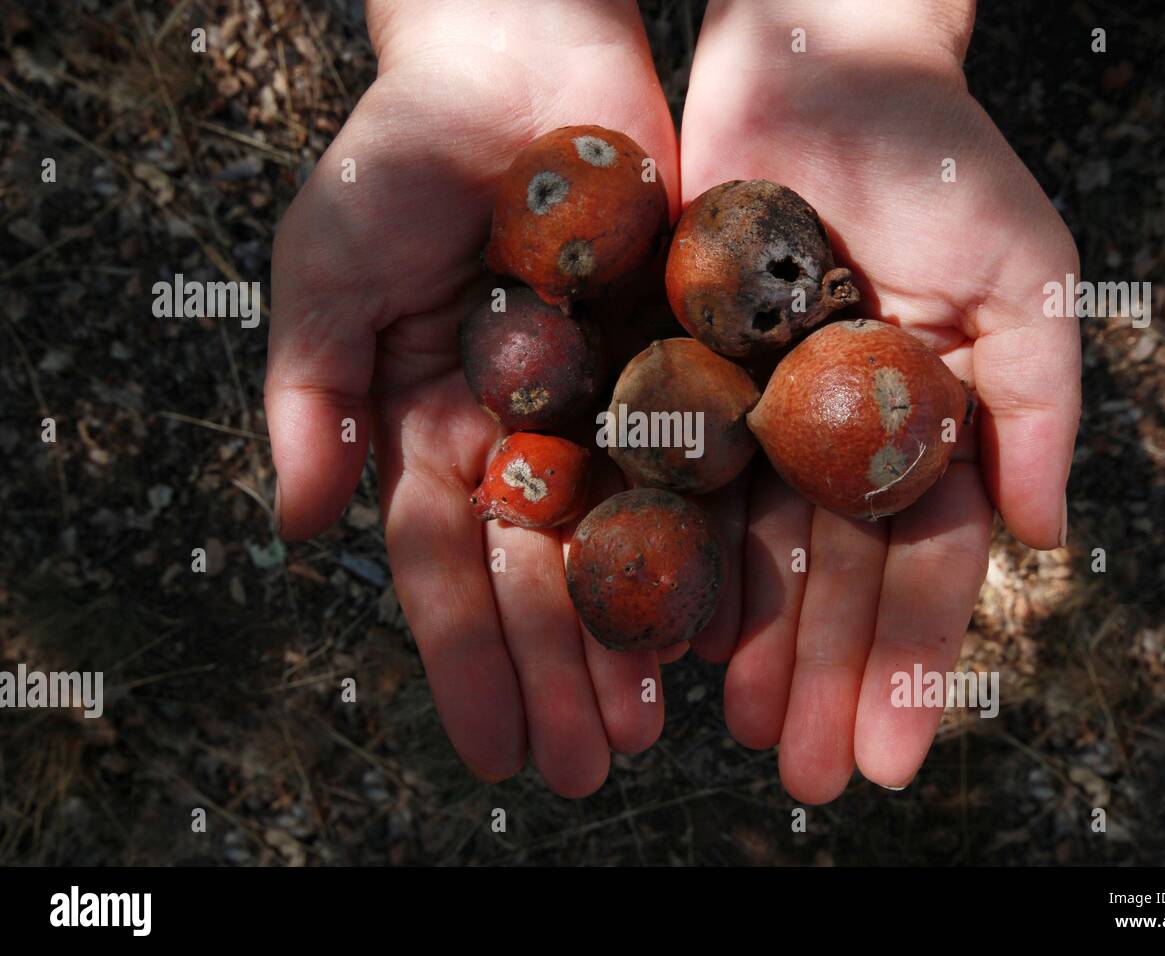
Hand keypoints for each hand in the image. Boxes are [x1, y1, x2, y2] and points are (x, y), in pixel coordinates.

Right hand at [265, 0, 679, 796]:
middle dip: (559, 674)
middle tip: (590, 768)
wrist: (515, 53)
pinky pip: (698, 465)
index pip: (447, 565)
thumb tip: (294, 525)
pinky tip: (725, 624)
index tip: (489, 751)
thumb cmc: (401, 152)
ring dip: (631, 638)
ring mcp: (603, 405)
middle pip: (542, 575)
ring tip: (653, 730)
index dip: (466, 659)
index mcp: (432, 426)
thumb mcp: (328, 267)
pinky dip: (709, 541)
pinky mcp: (678, 365)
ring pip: (622, 541)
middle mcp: (521, 433)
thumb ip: (311, 391)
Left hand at [679, 0, 1080, 801]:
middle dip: (819, 678)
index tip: (888, 755)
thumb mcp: (1022, 270)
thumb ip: (1033, 401)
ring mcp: (755, 413)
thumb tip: (1046, 540)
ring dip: (743, 643)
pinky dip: (665, 552)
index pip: (919, 566)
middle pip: (826, 579)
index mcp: (922, 429)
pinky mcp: (677, 374)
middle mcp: (836, 438)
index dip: (904, 660)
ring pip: (746, 549)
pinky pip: (668, 478)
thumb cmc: (937, 154)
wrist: (816, 55)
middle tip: (801, 776)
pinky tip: (657, 628)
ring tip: (729, 728)